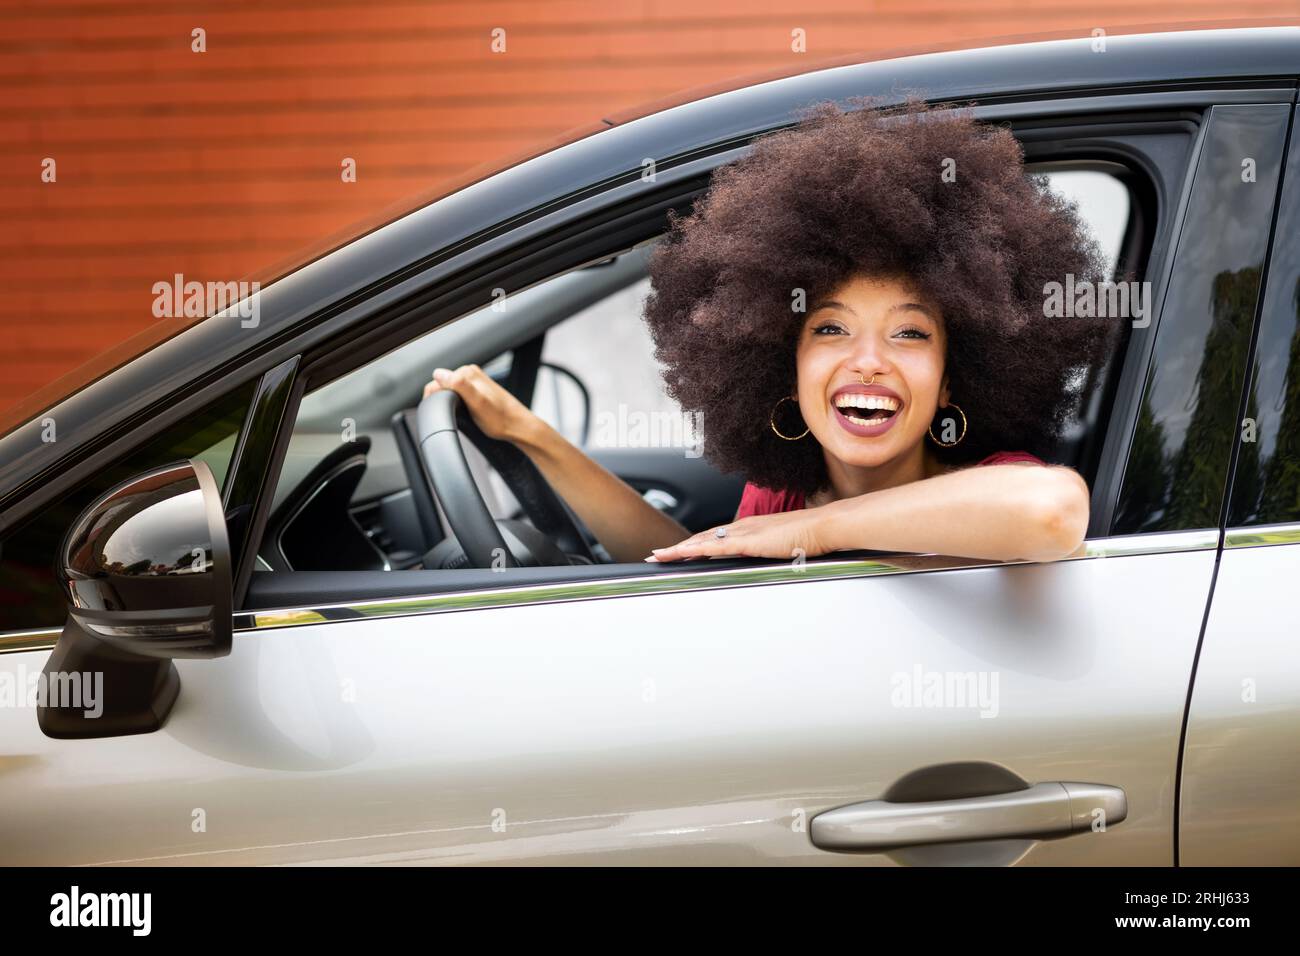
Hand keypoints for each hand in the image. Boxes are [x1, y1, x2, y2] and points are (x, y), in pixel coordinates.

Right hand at [423, 364, 536, 442]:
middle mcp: (470, 374)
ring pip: (449, 391)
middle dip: (441, 400)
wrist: (517, 426)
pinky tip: (465, 413)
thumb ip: (459, 384)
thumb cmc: (500, 418)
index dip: (434, 397)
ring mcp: (474, 383)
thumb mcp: (477, 402)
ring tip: (460, 415)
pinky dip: (457, 404)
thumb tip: (439, 374)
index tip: (441, 411)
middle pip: (442, 385)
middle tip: (454, 415)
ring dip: (449, 403)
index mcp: (467, 372)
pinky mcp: (477, 392)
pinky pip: (458, 396)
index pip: (437, 380)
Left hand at [645, 508, 830, 562]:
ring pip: (703, 541)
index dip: (694, 543)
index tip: (677, 550)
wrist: (825, 526)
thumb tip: (768, 561)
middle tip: (657, 556)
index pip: (715, 537)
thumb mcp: (784, 547)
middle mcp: (743, 527)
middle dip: (678, 547)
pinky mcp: (750, 541)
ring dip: (679, 549)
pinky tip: (682, 554)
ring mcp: (745, 532)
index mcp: (751, 528)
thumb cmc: (812, 536)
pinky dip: (696, 550)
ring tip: (659, 557)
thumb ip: (771, 553)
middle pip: (703, 538)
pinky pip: (716, 547)